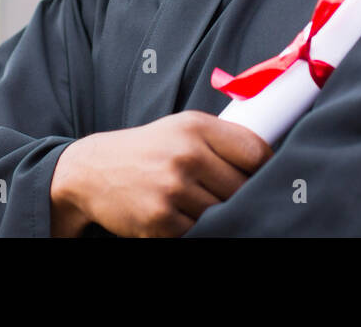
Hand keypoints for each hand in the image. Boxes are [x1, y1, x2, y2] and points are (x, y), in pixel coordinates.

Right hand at [49, 110, 272, 237]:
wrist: (92, 171)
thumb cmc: (147, 150)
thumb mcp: (180, 128)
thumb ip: (220, 140)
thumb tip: (268, 162)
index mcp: (196, 127)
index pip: (256, 152)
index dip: (267, 168)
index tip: (267, 175)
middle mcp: (186, 155)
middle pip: (242, 188)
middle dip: (239, 195)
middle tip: (229, 194)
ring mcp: (172, 189)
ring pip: (222, 214)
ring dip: (218, 215)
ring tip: (200, 204)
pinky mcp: (160, 220)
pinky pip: (198, 232)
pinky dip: (196, 229)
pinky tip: (182, 216)